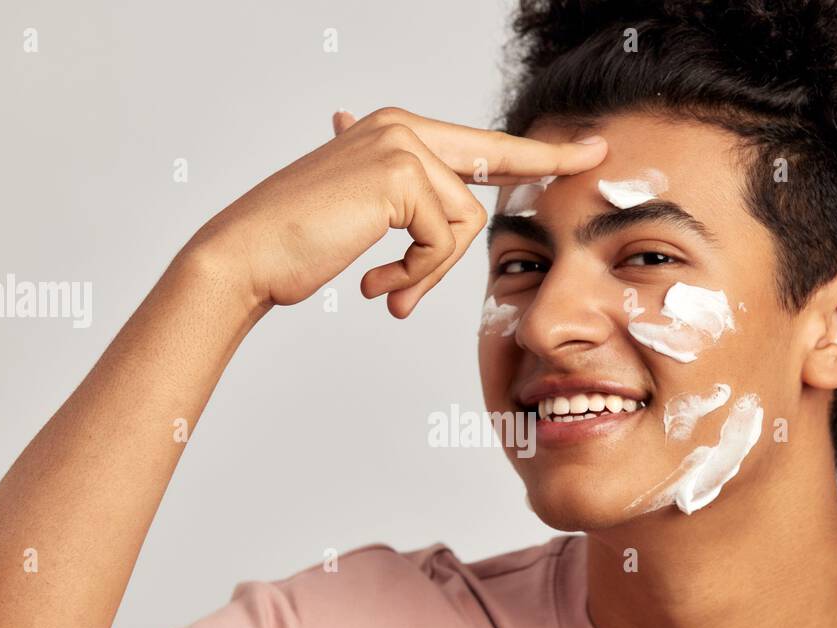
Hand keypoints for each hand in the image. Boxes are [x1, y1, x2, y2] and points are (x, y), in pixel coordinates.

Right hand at [186, 106, 606, 317]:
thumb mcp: (359, 215)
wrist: (245, 256)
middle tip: (513, 212)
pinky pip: (443, 241)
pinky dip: (414, 275)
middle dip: (493, 218)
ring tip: (386, 292)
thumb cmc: (295, 244)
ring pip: (463, 225)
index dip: (539, 154)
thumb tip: (436, 219)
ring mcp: (402, 146)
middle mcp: (402, 126)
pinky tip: (374, 286)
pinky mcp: (400, 175)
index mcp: (396, 131)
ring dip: (427, 274)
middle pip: (485, 184)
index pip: (481, 144)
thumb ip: (403, 205)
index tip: (591, 152)